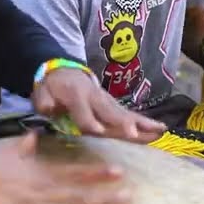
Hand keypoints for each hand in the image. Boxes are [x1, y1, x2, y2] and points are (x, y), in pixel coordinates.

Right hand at [0, 130, 131, 203]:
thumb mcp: (8, 147)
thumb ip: (25, 143)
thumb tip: (34, 135)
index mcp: (41, 168)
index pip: (74, 170)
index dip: (95, 172)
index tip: (116, 170)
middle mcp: (47, 182)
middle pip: (81, 187)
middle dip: (105, 189)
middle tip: (130, 189)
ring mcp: (42, 198)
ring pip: (78, 201)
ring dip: (102, 203)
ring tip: (123, 203)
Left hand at [31, 67, 165, 141]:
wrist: (64, 70)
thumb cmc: (53, 86)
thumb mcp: (42, 91)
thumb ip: (44, 101)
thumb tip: (50, 109)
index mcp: (76, 94)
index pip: (82, 110)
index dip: (89, 120)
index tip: (97, 131)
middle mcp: (96, 97)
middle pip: (109, 111)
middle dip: (122, 123)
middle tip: (133, 133)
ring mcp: (108, 101)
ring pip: (125, 113)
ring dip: (141, 123)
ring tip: (157, 131)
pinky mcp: (115, 106)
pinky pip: (131, 115)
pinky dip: (146, 123)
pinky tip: (160, 130)